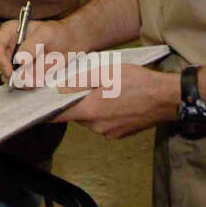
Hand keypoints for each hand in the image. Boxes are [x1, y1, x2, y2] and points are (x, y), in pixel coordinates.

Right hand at [0, 17, 75, 87]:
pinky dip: (29, 85)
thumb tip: (19, 61)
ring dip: (21, 81)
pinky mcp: (24, 72)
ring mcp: (15, 61)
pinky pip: (21, 83)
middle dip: (11, 75)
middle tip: (24, 81)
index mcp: (9, 32)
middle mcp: (9, 47)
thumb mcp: (46, 34)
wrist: (72, 42)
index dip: (0, 60)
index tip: (10, 72)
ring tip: (37, 79)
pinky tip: (40, 80)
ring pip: (10, 77)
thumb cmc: (58, 32)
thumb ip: (31, 45)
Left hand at [54, 64, 179, 137]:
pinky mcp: (121, 134)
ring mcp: (110, 133)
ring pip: (91, 119)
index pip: (57, 116)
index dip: (45, 110)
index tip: (38, 104)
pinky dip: (105, 112)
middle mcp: (97, 127)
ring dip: (92, 106)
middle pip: (76, 116)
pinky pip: (104, 123)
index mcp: (90, 111)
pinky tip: (116, 99)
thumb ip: (78, 81)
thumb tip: (58, 88)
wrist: (167, 98)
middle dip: (76, 102)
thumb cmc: (137, 82)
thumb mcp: (104, 72)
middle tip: (84, 85)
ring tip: (106, 90)